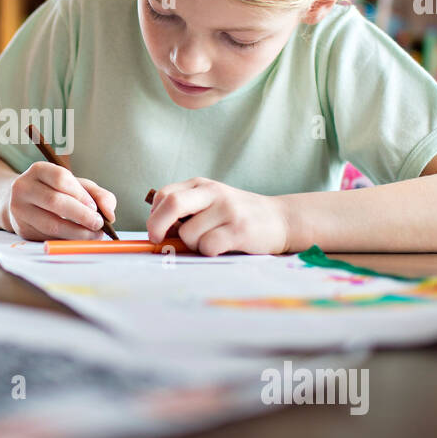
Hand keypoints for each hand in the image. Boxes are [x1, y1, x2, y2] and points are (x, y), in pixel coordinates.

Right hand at [6, 162, 116, 239]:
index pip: (60, 178)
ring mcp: (19, 209)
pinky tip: (77, 239)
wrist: (23, 202)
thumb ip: (98, 195)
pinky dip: (67, 241)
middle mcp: (24, 187)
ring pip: (51, 225)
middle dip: (82, 216)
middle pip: (55, 202)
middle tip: (99, 225)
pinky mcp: (22, 229)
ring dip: (77, 233)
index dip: (81, 195)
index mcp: (39, 170)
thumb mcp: (77, 186)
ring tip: (93, 235)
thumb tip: (110, 214)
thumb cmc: (55, 191)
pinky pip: (48, 238)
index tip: (95, 208)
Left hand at [146, 177, 288, 255]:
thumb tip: (158, 232)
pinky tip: (222, 247)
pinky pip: (207, 246)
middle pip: (172, 204)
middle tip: (159, 241)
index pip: (165, 195)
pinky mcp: (239, 229)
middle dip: (157, 226)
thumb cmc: (237, 216)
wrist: (281, 219)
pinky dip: (208, 252)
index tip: (157, 231)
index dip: (155, 215)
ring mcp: (227, 210)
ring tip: (211, 241)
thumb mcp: (211, 203)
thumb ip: (187, 211)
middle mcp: (213, 193)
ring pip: (188, 234)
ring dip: (193, 246)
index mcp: (201, 185)